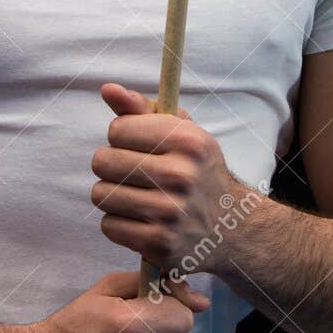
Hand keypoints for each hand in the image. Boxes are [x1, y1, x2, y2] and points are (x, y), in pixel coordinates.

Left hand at [91, 82, 253, 281]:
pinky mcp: (159, 244)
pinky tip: (141, 220)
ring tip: (136, 196)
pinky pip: (109, 225)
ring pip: (100, 194)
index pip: (118, 129)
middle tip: (134, 173)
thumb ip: (141, 109)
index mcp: (189, 141)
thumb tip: (107, 89)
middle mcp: (181, 175)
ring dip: (112, 196)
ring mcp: (170, 212)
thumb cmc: (197, 172)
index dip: (122, 137)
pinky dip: (119, 223)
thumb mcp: (182, 134)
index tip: (139, 146)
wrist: (232, 228)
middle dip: (112, 166)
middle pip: (103, 161)